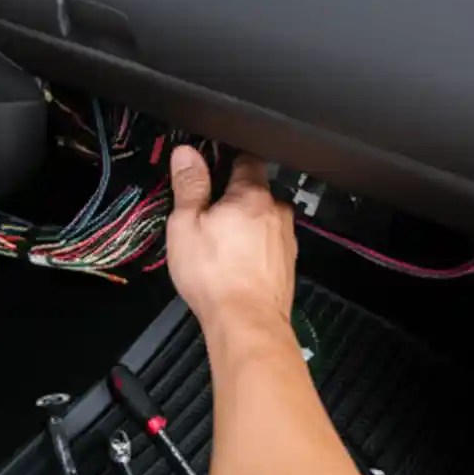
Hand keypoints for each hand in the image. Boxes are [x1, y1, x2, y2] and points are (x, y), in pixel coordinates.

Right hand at [166, 146, 296, 327]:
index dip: (226, 158)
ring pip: (263, 217)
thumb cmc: (214, 274)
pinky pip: (268, 242)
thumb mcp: (186, 224)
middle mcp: (276, 210)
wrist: (246, 321)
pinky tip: (234, 261)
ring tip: (218, 242)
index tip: (210, 166)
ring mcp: (285, 237)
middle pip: (255, 190)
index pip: (245, 158)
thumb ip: (189, 185)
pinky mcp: (287, 261)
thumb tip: (187, 154)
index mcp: (252, 194)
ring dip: (245, 223)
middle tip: (207, 212)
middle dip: (233, 196)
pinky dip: (253, 245)